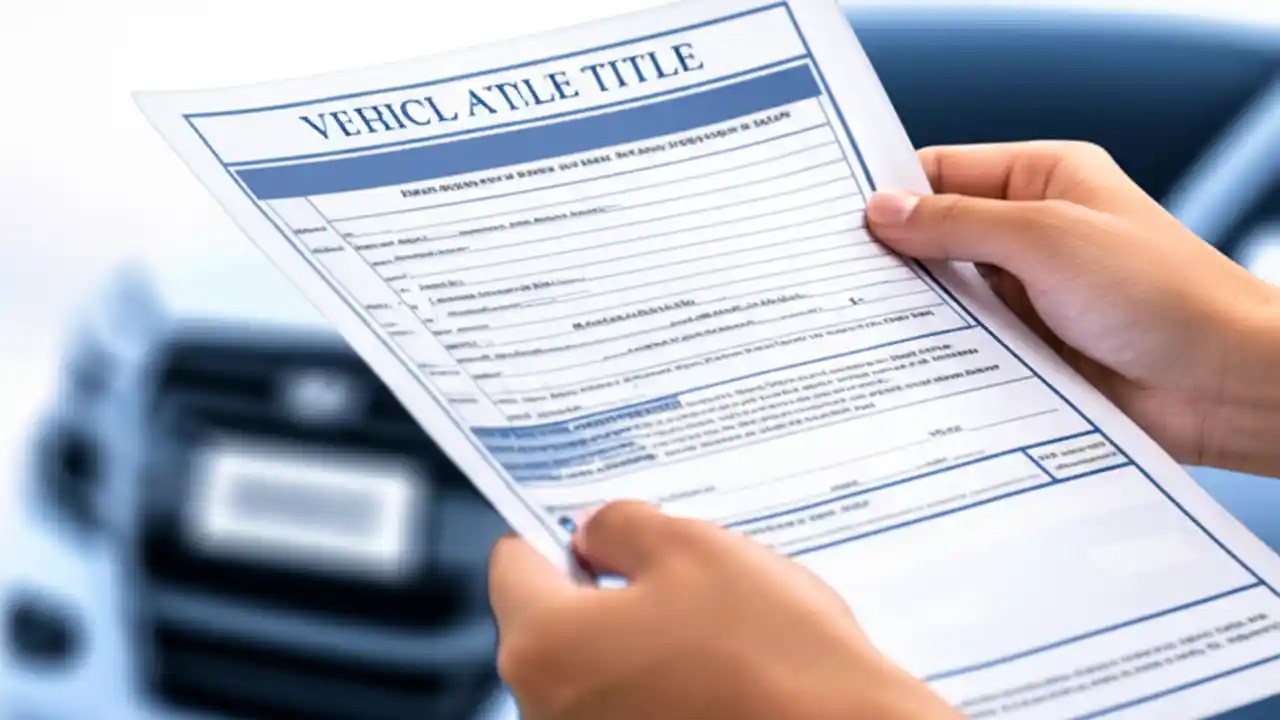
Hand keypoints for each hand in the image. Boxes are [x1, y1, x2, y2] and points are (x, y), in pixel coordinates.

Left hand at [490, 502, 959, 719]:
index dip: (554, 530)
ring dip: (633, 642)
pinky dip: (657, 687)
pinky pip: (624, 709)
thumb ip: (620, 527)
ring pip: (591, 670)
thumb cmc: (770, 652)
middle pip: (549, 622)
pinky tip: (718, 673)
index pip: (513, 563)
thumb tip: (595, 534)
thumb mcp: (692, 548)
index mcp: (543, 645)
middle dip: (600, 590)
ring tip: (711, 627)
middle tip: (671, 570)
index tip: (592, 523)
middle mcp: (545, 711)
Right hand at [867, 141, 1279, 475]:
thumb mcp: (1048, 237)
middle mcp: (1032, 233)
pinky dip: (934, 354)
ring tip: (850, 324)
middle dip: (890, 256)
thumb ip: (958, 223)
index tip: (833, 219)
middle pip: (937, 236)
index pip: (943, 172)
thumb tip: (882, 212)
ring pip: (946, 296)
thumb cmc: (1162, 294)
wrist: (1224, 385)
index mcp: (1044, 179)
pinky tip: (895, 365)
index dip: (890, 192)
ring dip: (911, 310)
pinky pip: (964, 346)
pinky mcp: (1027, 351)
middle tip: (829, 277)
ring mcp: (1029, 295)